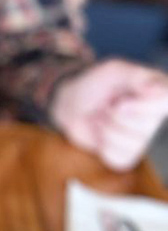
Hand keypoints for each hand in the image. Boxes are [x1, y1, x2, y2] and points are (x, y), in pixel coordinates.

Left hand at [51, 59, 167, 171]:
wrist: (72, 105)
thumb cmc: (94, 85)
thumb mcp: (115, 71)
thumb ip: (140, 77)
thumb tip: (165, 91)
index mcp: (158, 93)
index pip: (164, 104)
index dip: (142, 106)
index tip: (122, 100)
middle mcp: (154, 118)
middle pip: (145, 127)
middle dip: (117, 116)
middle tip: (109, 106)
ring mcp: (140, 140)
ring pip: (130, 144)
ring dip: (107, 131)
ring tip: (102, 119)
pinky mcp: (124, 156)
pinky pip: (118, 159)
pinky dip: (103, 148)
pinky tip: (100, 136)